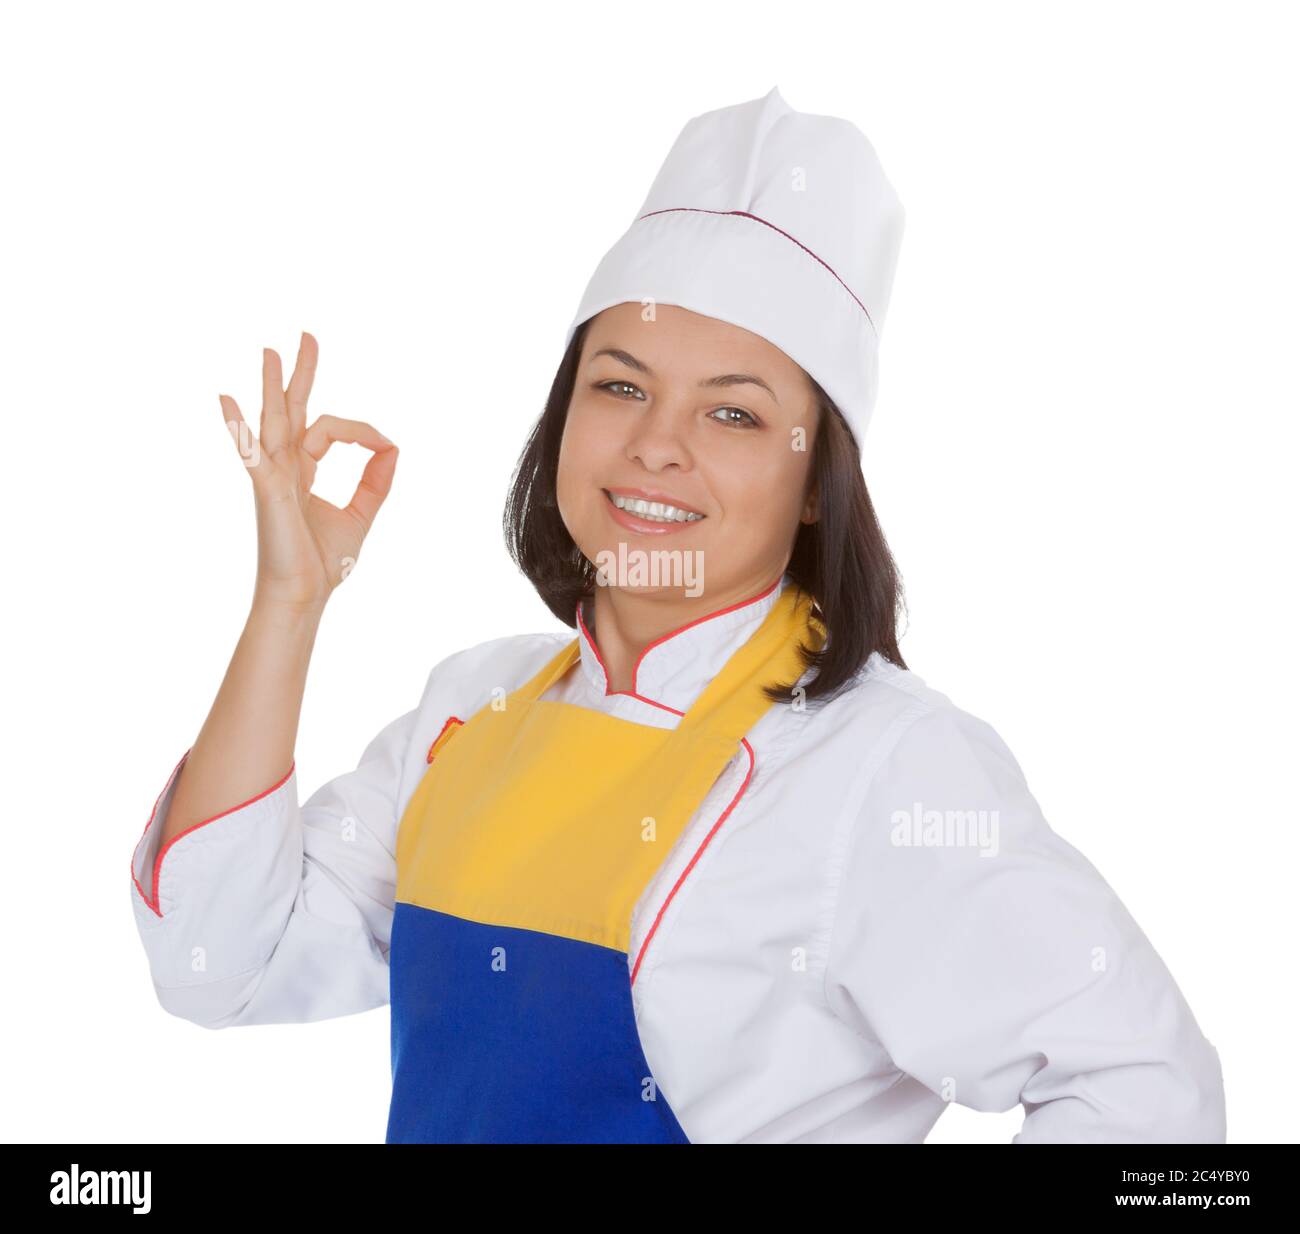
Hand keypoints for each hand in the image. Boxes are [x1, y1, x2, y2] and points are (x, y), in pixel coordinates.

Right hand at [220, 332, 398, 612]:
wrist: (303, 595)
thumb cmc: (321, 562)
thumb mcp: (361, 513)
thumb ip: (377, 481)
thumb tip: (393, 447)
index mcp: (302, 471)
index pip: (329, 430)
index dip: (363, 432)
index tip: (386, 445)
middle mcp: (284, 468)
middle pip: (291, 409)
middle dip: (301, 373)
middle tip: (308, 336)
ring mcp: (272, 477)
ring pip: (272, 421)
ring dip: (272, 386)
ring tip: (271, 351)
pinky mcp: (267, 490)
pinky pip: (251, 452)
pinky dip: (238, 426)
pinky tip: (226, 400)